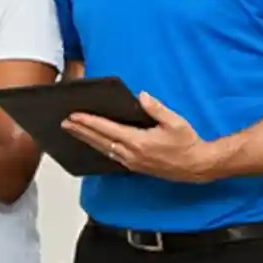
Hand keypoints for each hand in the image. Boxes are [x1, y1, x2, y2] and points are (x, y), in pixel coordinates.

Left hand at [62, 92, 217, 182]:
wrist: (198, 167)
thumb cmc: (187, 142)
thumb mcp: (175, 122)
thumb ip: (156, 108)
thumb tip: (141, 96)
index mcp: (139, 142)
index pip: (107, 129)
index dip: (89, 122)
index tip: (74, 116)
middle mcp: (131, 154)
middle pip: (99, 141)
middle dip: (81, 131)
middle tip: (64, 123)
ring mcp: (132, 162)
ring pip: (103, 149)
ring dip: (87, 139)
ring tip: (73, 131)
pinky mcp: (135, 167)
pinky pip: (111, 156)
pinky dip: (99, 147)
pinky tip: (93, 142)